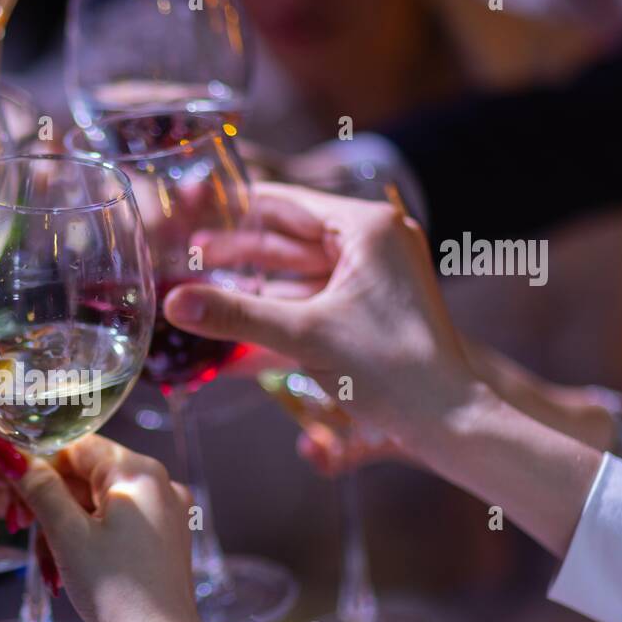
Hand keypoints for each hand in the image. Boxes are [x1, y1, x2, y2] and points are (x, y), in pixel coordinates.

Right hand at [0, 433, 204, 621]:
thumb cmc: (117, 592)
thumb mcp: (67, 534)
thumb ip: (37, 487)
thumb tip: (7, 451)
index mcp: (139, 472)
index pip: (78, 446)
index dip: (39, 465)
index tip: (13, 491)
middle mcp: (160, 485)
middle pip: (88, 475)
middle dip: (50, 502)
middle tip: (21, 529)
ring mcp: (166, 514)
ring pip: (99, 504)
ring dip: (65, 526)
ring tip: (48, 562)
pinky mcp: (163, 542)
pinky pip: (116, 525)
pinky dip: (88, 540)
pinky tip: (69, 568)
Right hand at [165, 182, 479, 452]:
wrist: (448, 418)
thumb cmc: (390, 369)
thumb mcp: (302, 335)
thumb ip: (234, 315)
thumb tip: (173, 303)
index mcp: (366, 228)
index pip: (286, 203)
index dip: (235, 210)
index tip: (193, 213)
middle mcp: (377, 241)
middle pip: (292, 237)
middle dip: (240, 251)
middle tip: (189, 257)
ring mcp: (379, 275)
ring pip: (302, 270)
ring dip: (257, 282)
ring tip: (206, 287)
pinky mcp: (376, 306)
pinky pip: (317, 296)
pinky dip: (281, 306)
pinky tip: (242, 319)